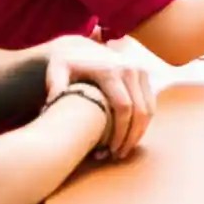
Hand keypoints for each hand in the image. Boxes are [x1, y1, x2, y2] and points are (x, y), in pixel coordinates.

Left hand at [43, 35, 154, 159]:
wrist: (80, 48)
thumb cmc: (66, 65)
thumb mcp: (57, 71)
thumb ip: (55, 86)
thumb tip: (53, 105)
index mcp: (111, 71)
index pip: (124, 108)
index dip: (120, 133)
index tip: (109, 150)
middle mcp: (130, 69)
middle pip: (140, 111)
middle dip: (131, 137)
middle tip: (118, 155)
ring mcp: (140, 71)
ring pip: (149, 109)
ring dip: (139, 132)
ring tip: (124, 149)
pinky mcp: (144, 75)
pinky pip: (150, 104)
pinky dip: (143, 123)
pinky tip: (129, 136)